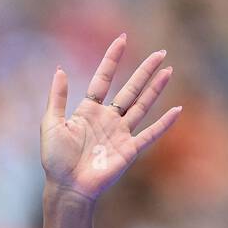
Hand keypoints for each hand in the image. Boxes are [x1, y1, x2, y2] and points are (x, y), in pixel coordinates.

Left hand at [40, 34, 181, 200]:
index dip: (112, 59)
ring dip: (155, 89)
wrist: (67, 188)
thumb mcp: (51, 125)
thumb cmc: (55, 160)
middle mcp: (107, 120)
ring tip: (168, 70)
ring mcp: (120, 134)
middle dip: (144, 71)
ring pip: (142, 106)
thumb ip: (57, 98)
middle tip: (160, 53)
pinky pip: (150, 134)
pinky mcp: (129, 150)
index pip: (103, 79)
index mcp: (88, 112)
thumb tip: (60, 70)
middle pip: (130, 89)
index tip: (122, 39)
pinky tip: (177, 110)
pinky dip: (164, 124)